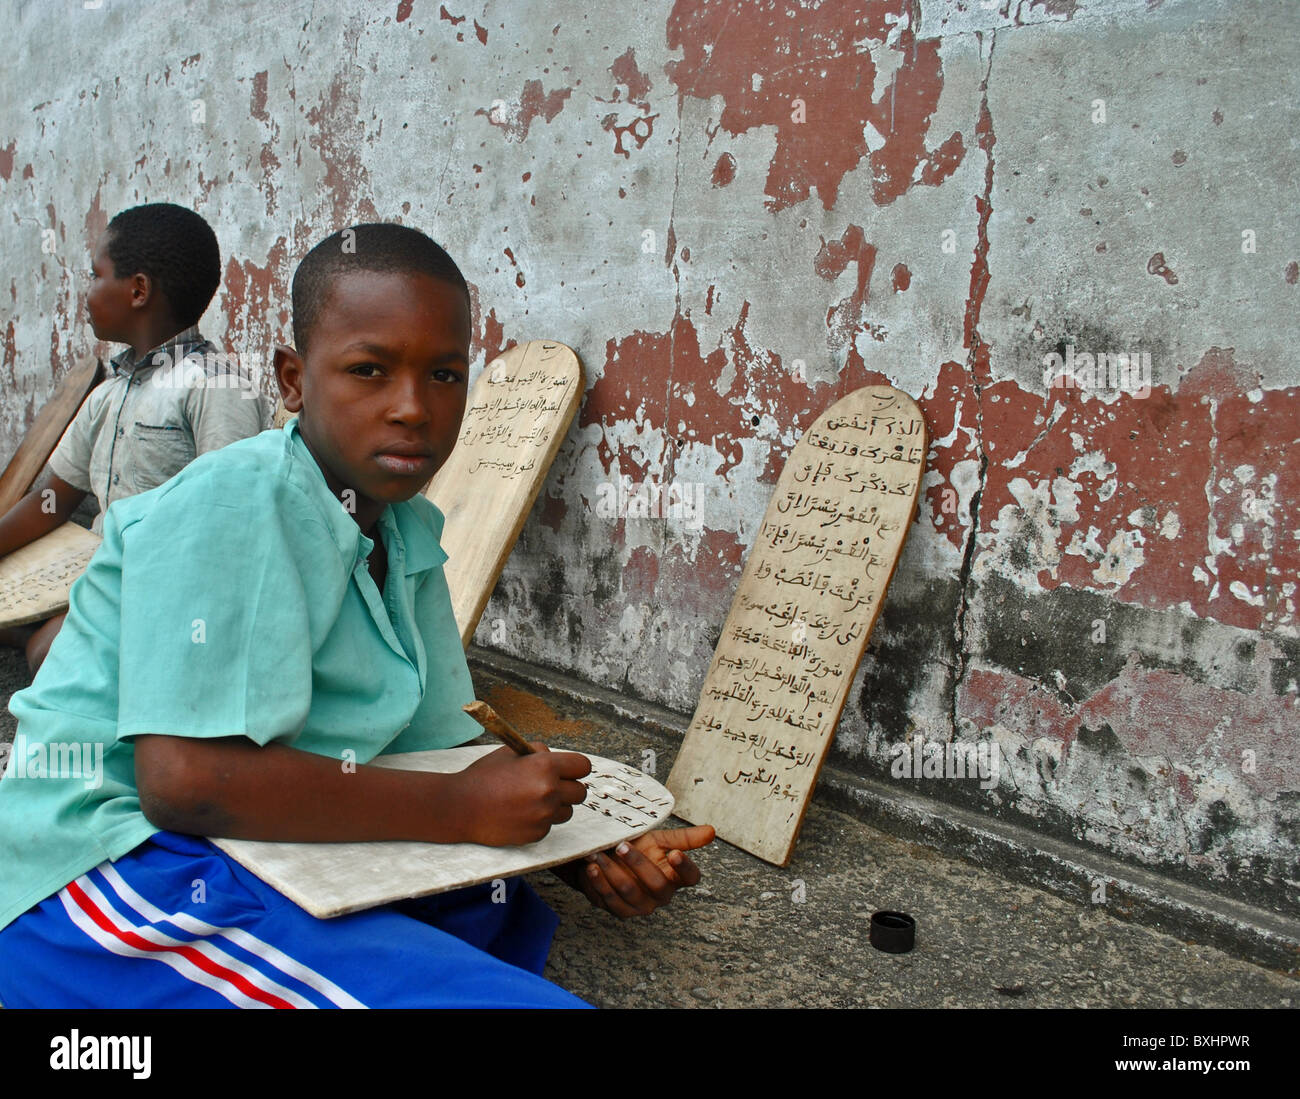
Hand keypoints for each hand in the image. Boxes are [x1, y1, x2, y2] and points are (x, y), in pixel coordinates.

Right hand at [456, 744, 591, 845]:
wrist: (460, 807)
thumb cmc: (484, 776)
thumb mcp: (510, 753)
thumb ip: (538, 752)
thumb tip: (555, 757)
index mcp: (545, 766)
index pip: (583, 766)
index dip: (575, 767)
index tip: (568, 770)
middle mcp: (549, 791)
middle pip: (580, 792)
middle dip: (569, 788)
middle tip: (552, 786)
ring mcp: (544, 815)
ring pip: (567, 811)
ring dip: (557, 806)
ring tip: (532, 800)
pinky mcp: (536, 834)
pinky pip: (550, 825)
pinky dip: (540, 820)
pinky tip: (520, 813)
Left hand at [577, 824, 715, 917]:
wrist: (607, 857)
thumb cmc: (638, 847)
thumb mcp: (659, 839)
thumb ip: (684, 838)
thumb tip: (712, 831)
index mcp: (675, 877)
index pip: (690, 878)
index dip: (685, 868)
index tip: (675, 854)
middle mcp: (662, 895)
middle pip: (657, 885)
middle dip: (637, 864)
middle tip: (621, 846)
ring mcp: (641, 907)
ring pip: (629, 893)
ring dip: (612, 872)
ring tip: (597, 855)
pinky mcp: (620, 912)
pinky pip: (610, 900)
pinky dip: (598, 883)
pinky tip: (590, 869)